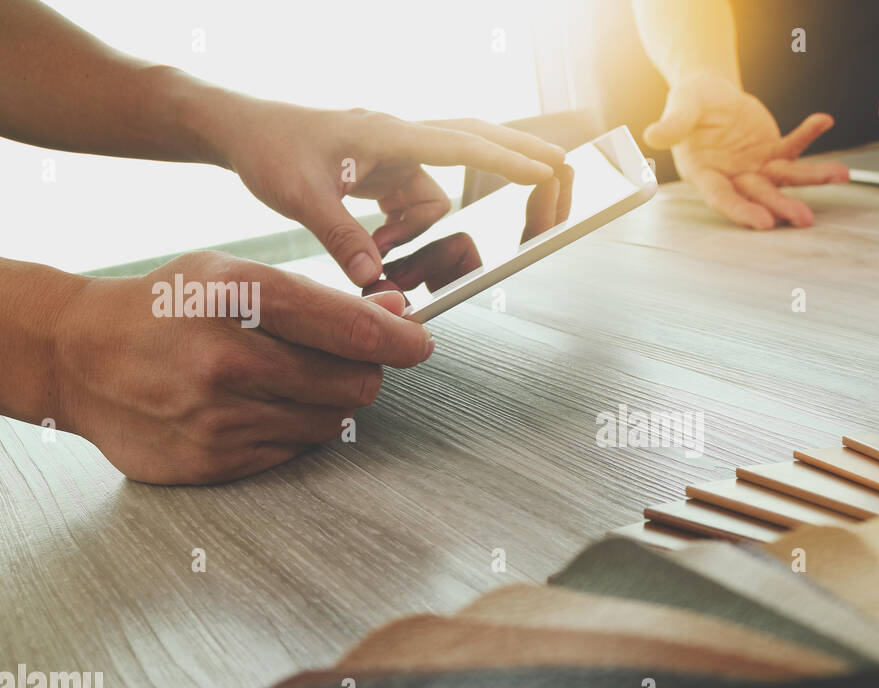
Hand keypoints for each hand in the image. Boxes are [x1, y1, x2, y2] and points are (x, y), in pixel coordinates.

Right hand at [53, 251, 432, 483]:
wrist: (78, 358)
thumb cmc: (167, 308)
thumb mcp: (233, 275)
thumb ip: (318, 298)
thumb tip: (396, 313)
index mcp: (237, 297)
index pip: (351, 328)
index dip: (400, 340)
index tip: (418, 344)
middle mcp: (229, 360)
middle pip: (355, 381)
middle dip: (363, 371)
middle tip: (342, 360)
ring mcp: (220, 417)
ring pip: (333, 422)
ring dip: (328, 404)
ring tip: (286, 381)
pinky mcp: (214, 462)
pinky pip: (295, 451)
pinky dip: (292, 430)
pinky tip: (255, 407)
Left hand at [204, 95, 564, 286]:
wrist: (240, 132)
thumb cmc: (268, 149)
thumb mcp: (301, 197)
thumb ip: (342, 239)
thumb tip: (374, 283)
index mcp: (388, 134)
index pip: (460, 143)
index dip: (506, 158)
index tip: (546, 168)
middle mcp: (399, 139)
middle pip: (475, 141)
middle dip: (514, 156)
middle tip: (557, 168)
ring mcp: (394, 154)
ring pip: (437, 194)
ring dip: (420, 229)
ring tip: (378, 250)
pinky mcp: (385, 170)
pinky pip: (415, 203)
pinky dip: (404, 230)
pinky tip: (374, 243)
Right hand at [644, 73, 848, 228]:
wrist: (707, 93)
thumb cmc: (690, 102)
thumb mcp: (681, 106)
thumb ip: (674, 123)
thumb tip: (653, 134)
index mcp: (705, 174)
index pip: (723, 198)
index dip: (742, 210)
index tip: (765, 223)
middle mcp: (732, 176)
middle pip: (760, 195)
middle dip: (782, 207)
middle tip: (804, 219)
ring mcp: (754, 167)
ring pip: (785, 177)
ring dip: (812, 178)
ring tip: (840, 175)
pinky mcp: (772, 151)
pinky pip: (793, 145)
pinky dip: (809, 134)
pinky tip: (824, 121)